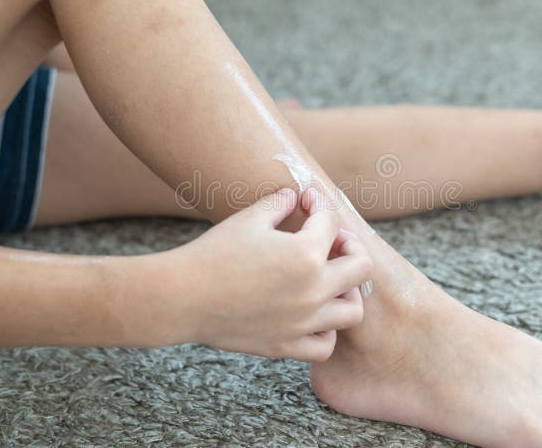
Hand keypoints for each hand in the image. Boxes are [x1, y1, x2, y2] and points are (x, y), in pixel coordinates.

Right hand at [156, 187, 373, 360]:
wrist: (181, 297)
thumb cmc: (213, 253)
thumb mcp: (249, 218)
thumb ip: (280, 203)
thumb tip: (295, 196)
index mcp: (305, 255)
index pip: (332, 223)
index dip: (319, 204)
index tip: (305, 201)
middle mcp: (312, 291)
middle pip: (361, 267)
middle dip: (350, 246)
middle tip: (330, 240)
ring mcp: (302, 322)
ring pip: (352, 311)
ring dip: (346, 291)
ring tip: (327, 279)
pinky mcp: (286, 345)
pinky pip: (325, 345)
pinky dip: (326, 329)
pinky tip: (311, 313)